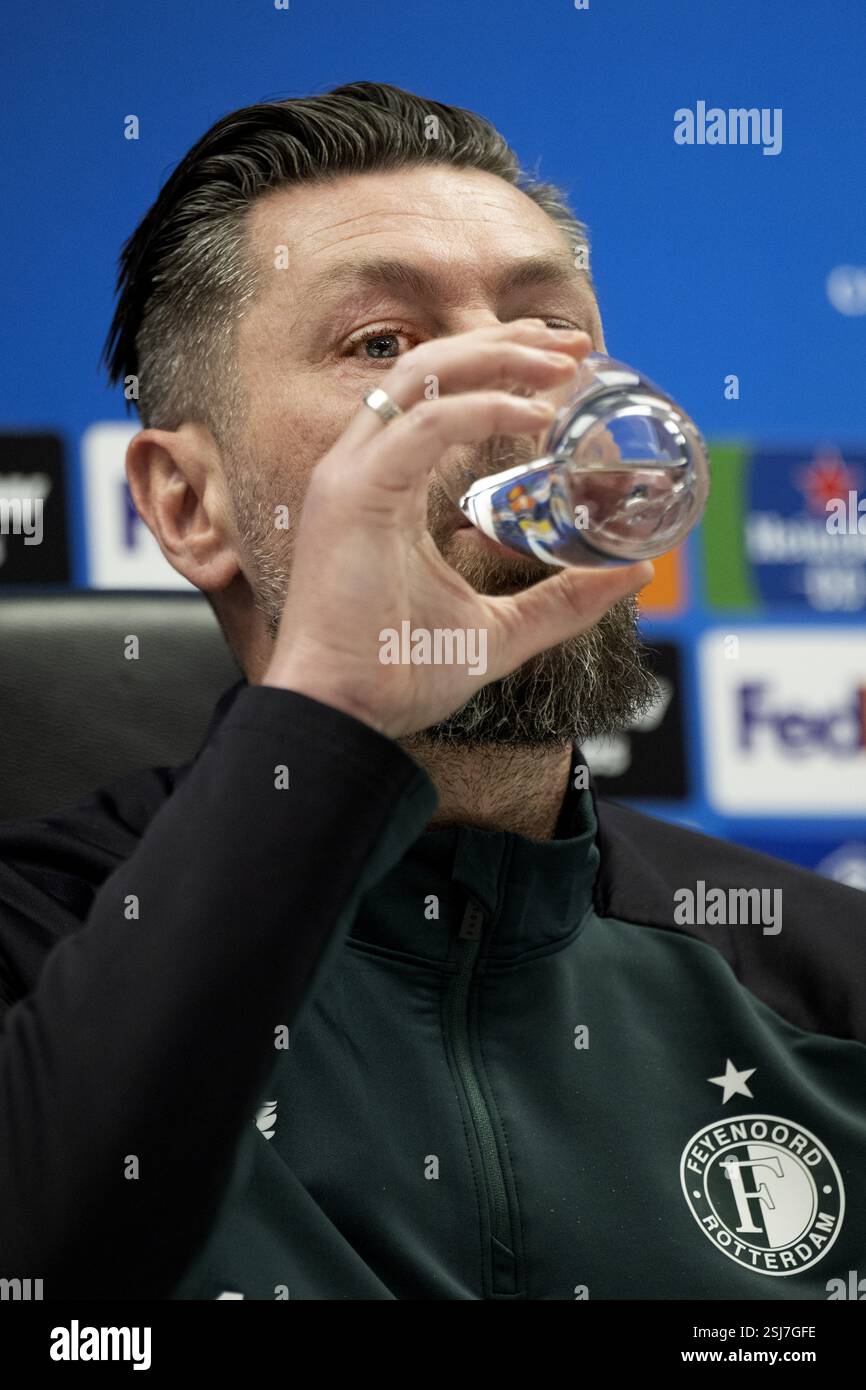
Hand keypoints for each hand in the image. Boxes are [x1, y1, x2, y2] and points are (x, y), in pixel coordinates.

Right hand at [260, 319, 653, 738]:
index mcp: (388, 485)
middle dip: (506, 344)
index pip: (441, 398)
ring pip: (423, 376)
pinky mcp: (353, 494)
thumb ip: (562, 600)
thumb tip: (634, 574)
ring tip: (561, 364)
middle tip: (573, 346)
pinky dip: (481, 410)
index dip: (502, 371)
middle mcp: (364, 466)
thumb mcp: (502, 629)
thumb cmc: (400, 673)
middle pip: (432, 367)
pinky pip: (423, 426)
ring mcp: (353, 475)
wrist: (346, 715)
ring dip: (497, 358)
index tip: (566, 369)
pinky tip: (534, 418)